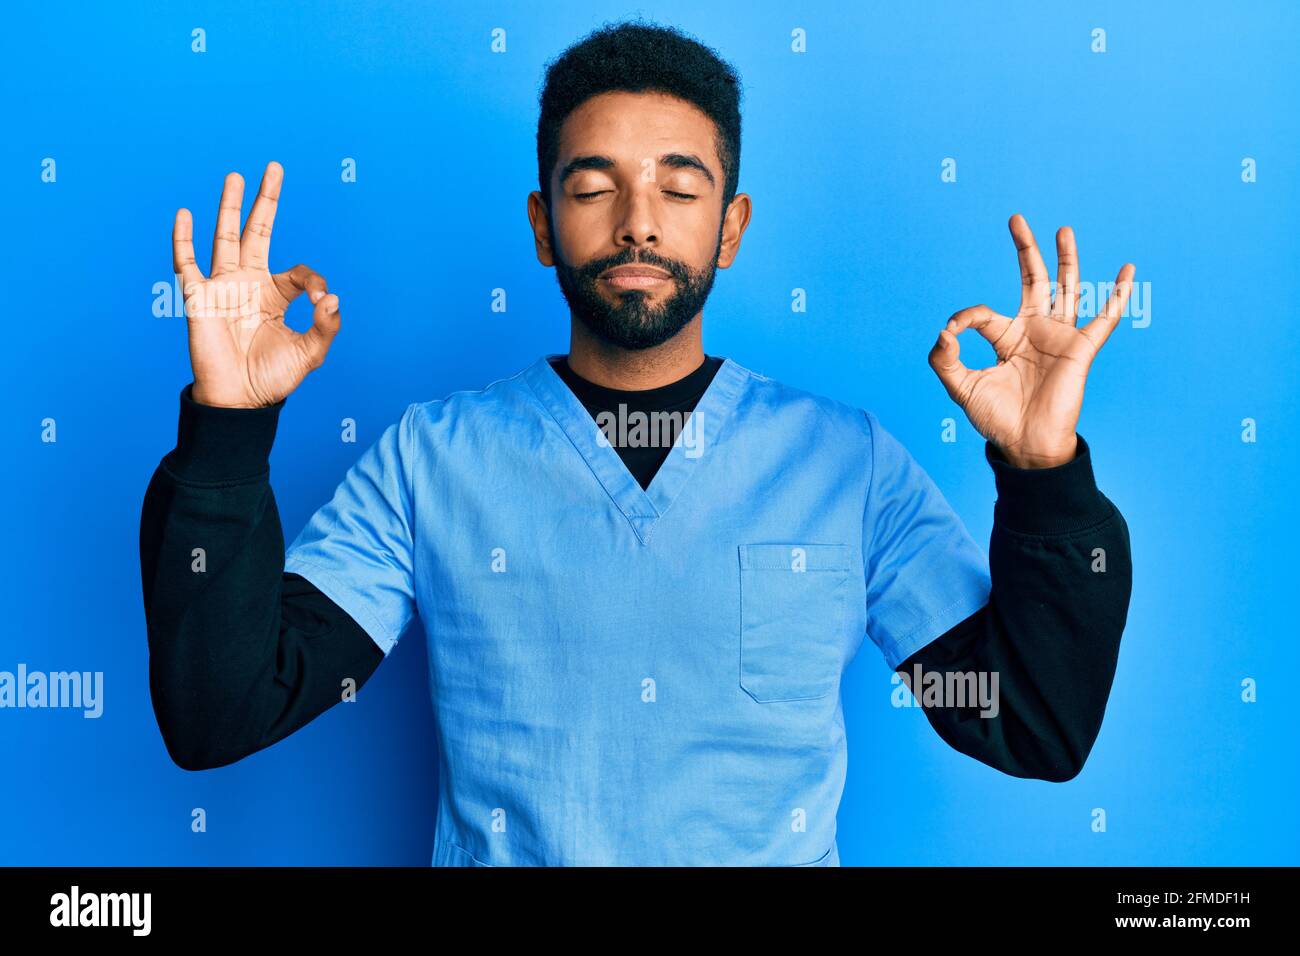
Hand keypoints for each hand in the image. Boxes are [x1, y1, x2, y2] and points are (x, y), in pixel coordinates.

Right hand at [172, 161, 340, 407]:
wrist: (240, 401)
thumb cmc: (272, 379)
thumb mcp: (311, 354)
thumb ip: (327, 326)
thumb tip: (333, 296)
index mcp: (276, 296)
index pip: (298, 272)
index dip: (315, 282)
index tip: (323, 303)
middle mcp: (249, 284)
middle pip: (257, 232)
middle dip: (265, 201)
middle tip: (273, 167)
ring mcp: (223, 287)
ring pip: (225, 237)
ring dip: (229, 206)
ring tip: (235, 175)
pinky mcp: (199, 298)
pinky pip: (187, 263)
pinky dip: (183, 239)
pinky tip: (185, 213)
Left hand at [928, 214, 1134, 467]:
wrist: (1025, 446)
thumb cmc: (996, 419)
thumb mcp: (961, 386)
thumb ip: (945, 358)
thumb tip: (944, 328)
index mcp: (1006, 338)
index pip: (984, 313)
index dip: (965, 318)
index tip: (953, 331)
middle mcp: (1034, 331)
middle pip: (1032, 281)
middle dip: (1025, 250)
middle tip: (1016, 219)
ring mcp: (1060, 338)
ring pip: (1066, 289)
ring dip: (1066, 259)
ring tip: (1063, 230)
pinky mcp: (1082, 349)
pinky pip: (1105, 319)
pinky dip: (1117, 296)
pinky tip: (1128, 271)